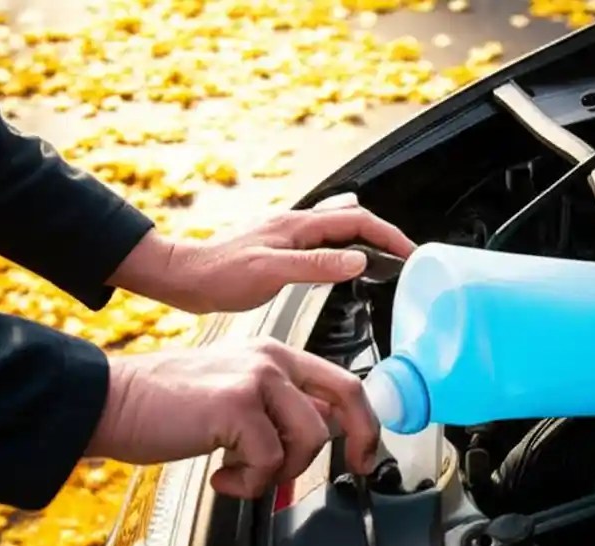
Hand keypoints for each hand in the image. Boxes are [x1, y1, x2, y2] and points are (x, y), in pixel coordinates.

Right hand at [85, 338, 377, 498]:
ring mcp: (256, 377)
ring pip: (309, 437)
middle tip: (356, 468)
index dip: (364, 420)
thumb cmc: (166, 406)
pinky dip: (249, 482)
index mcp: (273, 354)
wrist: (111, 402)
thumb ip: (277, 407)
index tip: (365, 452)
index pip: (341, 380)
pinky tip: (221, 476)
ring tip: (243, 473)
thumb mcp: (234, 395)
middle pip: (347, 395)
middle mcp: (271, 358)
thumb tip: (321, 431)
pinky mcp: (237, 404)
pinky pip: (270, 459)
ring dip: (281, 471)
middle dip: (361, 438)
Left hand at [108, 197, 415, 313]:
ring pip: (337, 226)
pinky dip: (344, 244)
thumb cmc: (219, 276)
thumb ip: (317, 265)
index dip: (388, 235)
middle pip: (351, 218)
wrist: (184, 278)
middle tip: (405, 255)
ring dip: (365, 235)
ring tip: (385, 252)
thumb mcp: (272, 273)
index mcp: (297, 225)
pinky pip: (323, 239)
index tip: (411, 253)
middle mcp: (294, 223)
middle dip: (383, 233)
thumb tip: (359, 259)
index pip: (357, 221)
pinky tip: (343, 257)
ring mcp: (287, 234)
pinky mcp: (279, 248)